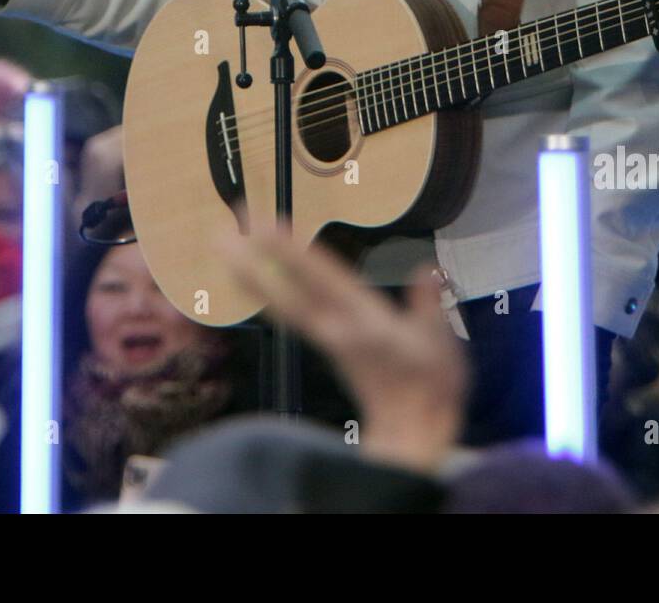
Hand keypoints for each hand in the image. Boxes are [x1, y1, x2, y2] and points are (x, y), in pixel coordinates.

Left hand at [222, 226, 468, 472]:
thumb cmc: (429, 387)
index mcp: (362, 319)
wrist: (412, 432)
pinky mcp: (326, 345)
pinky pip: (289, 313)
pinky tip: (255, 281)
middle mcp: (336, 326)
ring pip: (281, 301)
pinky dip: (268, 292)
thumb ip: (427, 308)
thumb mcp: (438, 345)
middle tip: (219, 234)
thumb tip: (426, 270)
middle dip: (253, 262)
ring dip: (252, 275)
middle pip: (285, 290)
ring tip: (224, 250)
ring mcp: (327, 337)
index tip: (262, 225)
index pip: (318, 276)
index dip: (289, 250)